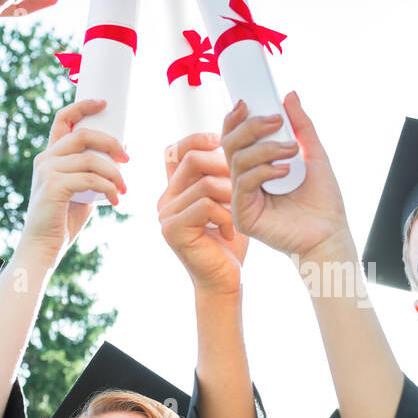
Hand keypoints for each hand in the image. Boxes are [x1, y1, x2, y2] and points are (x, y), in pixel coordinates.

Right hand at [17, 99, 126, 266]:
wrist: (44, 247)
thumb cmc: (64, 219)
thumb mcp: (83, 189)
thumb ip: (94, 171)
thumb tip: (122, 152)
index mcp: (51, 156)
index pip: (63, 120)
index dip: (83, 106)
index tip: (104, 103)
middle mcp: (45, 159)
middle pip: (83, 135)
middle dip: (111, 143)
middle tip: (128, 158)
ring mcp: (47, 171)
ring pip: (90, 159)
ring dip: (114, 173)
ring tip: (124, 189)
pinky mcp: (53, 186)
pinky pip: (89, 179)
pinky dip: (108, 188)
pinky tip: (116, 200)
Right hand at [158, 133, 248, 296]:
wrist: (225, 280)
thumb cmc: (231, 241)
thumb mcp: (230, 200)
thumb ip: (225, 174)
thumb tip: (235, 137)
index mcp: (177, 188)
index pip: (178, 149)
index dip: (199, 138)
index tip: (225, 141)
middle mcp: (167, 198)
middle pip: (192, 159)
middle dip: (226, 161)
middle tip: (251, 173)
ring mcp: (167, 214)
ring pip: (203, 182)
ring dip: (231, 191)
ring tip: (243, 207)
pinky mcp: (173, 230)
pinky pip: (204, 205)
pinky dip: (225, 214)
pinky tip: (233, 229)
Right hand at [221, 91, 350, 263]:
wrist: (330, 233)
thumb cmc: (322, 201)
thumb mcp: (314, 155)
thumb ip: (300, 126)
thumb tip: (289, 96)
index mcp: (256, 166)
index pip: (235, 138)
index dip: (235, 118)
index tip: (247, 102)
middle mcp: (245, 181)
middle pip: (230, 144)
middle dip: (251, 127)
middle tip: (276, 121)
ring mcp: (242, 198)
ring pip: (237, 160)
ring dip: (265, 149)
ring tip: (291, 151)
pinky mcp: (242, 216)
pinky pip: (242, 183)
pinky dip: (263, 171)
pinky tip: (285, 171)